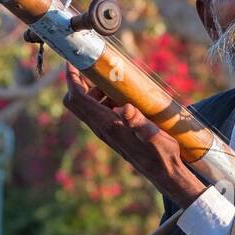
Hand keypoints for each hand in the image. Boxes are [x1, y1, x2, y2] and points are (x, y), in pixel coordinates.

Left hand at [62, 67, 203, 208]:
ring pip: (86, 105)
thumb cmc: (162, 154)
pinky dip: (103, 99)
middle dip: (80, 81)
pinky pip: (97, 111)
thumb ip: (140, 123)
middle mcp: (101, 128)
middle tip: (97, 68)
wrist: (163, 173)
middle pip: (76, 101)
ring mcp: (104, 131)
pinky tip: (122, 97)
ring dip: (94, 90)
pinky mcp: (111, 132)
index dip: (72, 78)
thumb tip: (125, 108)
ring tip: (115, 82)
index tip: (74, 61)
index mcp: (107, 125)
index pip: (78, 98)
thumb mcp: (155, 136)